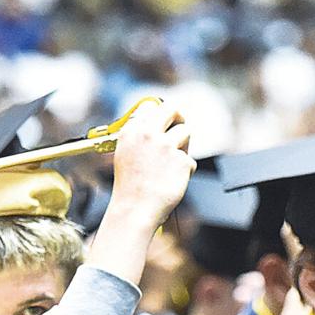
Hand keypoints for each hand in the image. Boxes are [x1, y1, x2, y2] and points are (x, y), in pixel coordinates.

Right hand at [108, 100, 194, 232]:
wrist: (135, 209)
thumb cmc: (130, 186)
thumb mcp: (125, 153)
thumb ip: (140, 136)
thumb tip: (158, 125)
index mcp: (132, 130)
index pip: (151, 106)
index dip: (161, 113)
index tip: (166, 120)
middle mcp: (149, 134)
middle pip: (172, 110)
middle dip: (179, 117)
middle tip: (180, 127)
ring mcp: (166, 146)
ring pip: (185, 133)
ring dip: (183, 146)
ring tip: (171, 165)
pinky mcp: (182, 161)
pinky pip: (189, 160)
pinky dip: (184, 171)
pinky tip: (171, 182)